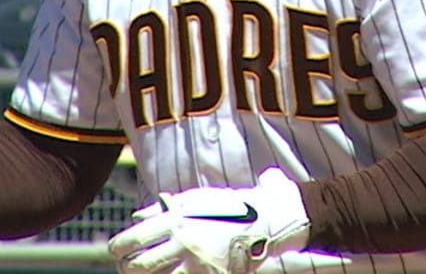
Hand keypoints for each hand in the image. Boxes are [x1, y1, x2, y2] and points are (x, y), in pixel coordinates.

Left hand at [108, 168, 310, 273]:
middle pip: (136, 266)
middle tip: (130, 267)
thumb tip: (136, 218)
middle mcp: (183, 241)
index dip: (116, 249)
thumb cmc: (230, 207)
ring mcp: (197, 262)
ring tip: (151, 273)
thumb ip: (163, 208)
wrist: (268, 219)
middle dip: (128, 269)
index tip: (117, 251)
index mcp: (176, 219)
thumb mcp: (196, 199)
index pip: (129, 240)